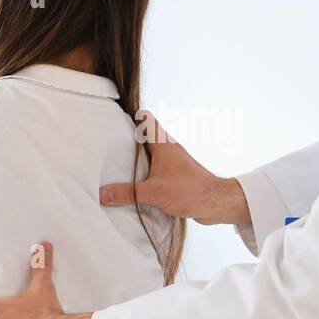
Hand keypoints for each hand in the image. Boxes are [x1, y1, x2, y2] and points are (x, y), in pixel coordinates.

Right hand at [98, 113, 248, 226]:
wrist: (216, 204)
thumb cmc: (190, 190)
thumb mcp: (153, 192)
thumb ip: (127, 193)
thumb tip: (102, 194)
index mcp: (163, 144)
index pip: (146, 118)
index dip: (130, 114)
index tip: (112, 118)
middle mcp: (168, 149)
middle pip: (145, 135)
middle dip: (127, 139)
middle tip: (106, 145)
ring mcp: (173, 162)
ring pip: (150, 154)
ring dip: (136, 159)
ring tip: (115, 166)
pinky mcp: (176, 176)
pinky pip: (156, 170)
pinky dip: (145, 174)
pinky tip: (134, 185)